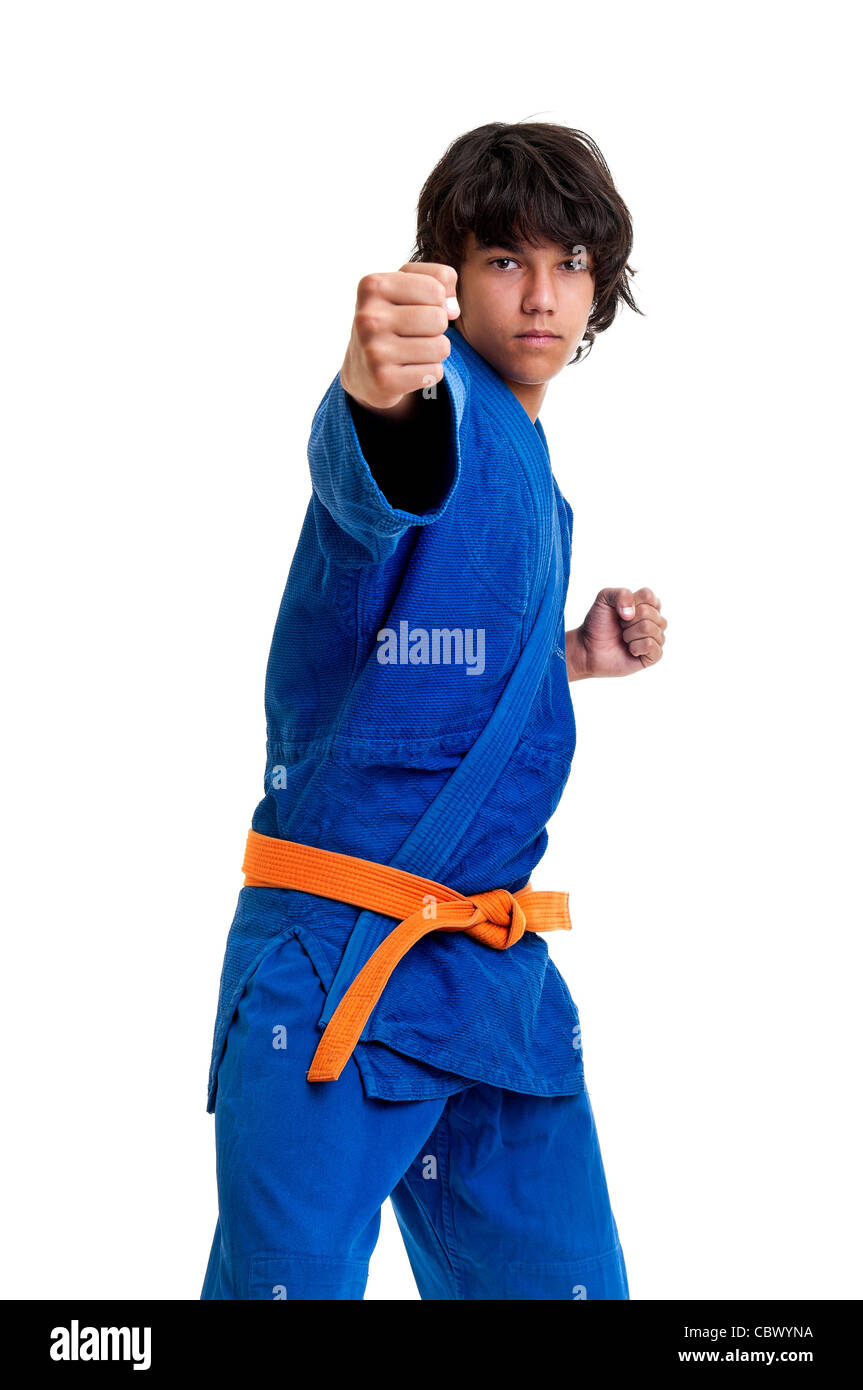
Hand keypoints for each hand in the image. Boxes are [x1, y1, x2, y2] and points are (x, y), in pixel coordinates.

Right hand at [340, 263, 459, 416]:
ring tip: (413, 351)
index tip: (417, 308)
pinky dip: (429, 372)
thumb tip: (453, 308)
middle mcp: (368, 317)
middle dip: (437, 328)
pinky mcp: (384, 380)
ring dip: (435, 351)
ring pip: (440, 347)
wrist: (363, 371)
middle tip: (415, 333)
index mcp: (372, 286)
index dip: (437, 301)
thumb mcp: (407, 286)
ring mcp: (374, 350)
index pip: (435, 288)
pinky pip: (434, 372)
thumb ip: (439, 278)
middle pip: (439, 319)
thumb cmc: (392, 319)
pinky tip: (408, 370)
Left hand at [567, 587, 665, 678]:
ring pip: (649, 629)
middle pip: (648, 612)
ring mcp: (656, 637)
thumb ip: (621, 594)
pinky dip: (635, 647)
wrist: (589, 648)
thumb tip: (632, 612)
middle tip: (620, 627)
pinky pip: (650, 645)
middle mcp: (655, 620)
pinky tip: (630, 650)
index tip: (620, 611)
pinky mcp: (654, 655)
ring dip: (629, 634)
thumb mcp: (604, 599)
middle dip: (627, 621)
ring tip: (624, 638)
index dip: (630, 602)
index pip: (648, 595)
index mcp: (647, 604)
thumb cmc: (598, 623)